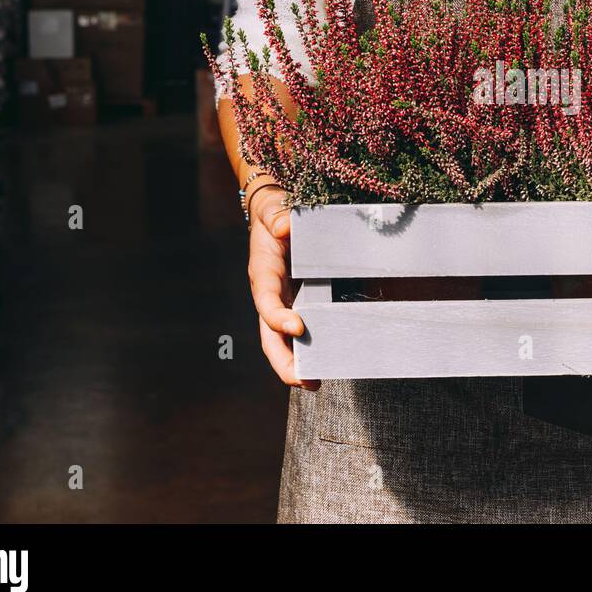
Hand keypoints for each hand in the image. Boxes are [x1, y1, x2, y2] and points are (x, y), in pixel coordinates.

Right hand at [248, 184, 318, 389]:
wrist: (276, 215)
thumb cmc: (275, 212)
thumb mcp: (274, 208)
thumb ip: (277, 215)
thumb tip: (284, 225)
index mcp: (263, 273)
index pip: (266, 299)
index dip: (277, 315)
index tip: (297, 326)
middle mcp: (271, 294)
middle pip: (270, 334)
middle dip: (283, 360)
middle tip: (304, 381)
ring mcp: (283, 302)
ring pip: (284, 340)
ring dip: (296, 363)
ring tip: (315, 383)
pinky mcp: (298, 303)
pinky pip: (301, 331)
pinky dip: (310, 348)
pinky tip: (327, 362)